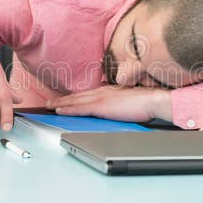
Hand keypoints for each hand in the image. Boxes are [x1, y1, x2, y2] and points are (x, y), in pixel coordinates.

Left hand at [47, 86, 172, 122]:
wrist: (153, 100)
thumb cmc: (146, 102)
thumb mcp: (129, 101)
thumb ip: (119, 105)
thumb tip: (116, 111)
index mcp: (109, 91)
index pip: (87, 94)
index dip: (74, 97)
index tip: (65, 99)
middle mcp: (102, 92)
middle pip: (78, 96)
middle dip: (63, 99)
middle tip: (49, 102)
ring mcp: (101, 98)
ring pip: (75, 101)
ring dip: (61, 103)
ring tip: (49, 106)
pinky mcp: (101, 106)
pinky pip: (80, 108)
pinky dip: (68, 109)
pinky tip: (59, 111)